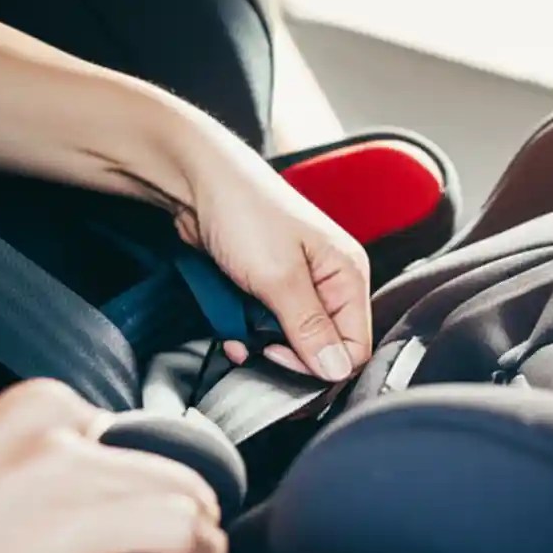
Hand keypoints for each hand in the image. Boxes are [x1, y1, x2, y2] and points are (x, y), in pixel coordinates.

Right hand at [0, 379, 268, 552]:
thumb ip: (50, 434)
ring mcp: (68, 524)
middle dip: (201, 510)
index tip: (165, 495)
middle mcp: (67, 456)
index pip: (139, 432)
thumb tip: (111, 456)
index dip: (159, 472)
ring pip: (185, 527)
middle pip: (178, 476)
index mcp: (47, 410)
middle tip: (198, 535)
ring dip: (208, 552)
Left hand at [174, 128, 372, 380]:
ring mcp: (298, 285)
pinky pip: (266, 327)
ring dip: (263, 346)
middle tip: (260, 349)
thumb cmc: (244, 212)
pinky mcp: (269, 287)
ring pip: (292, 341)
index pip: (355, 346)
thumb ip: (310, 327)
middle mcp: (329, 281)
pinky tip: (232, 331)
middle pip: (324, 348)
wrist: (197, 181)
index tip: (282, 357)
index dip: (321, 364)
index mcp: (347, 274)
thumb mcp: (279, 277)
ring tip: (239, 336)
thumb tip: (337, 371)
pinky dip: (247, 333)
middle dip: (289, 356)